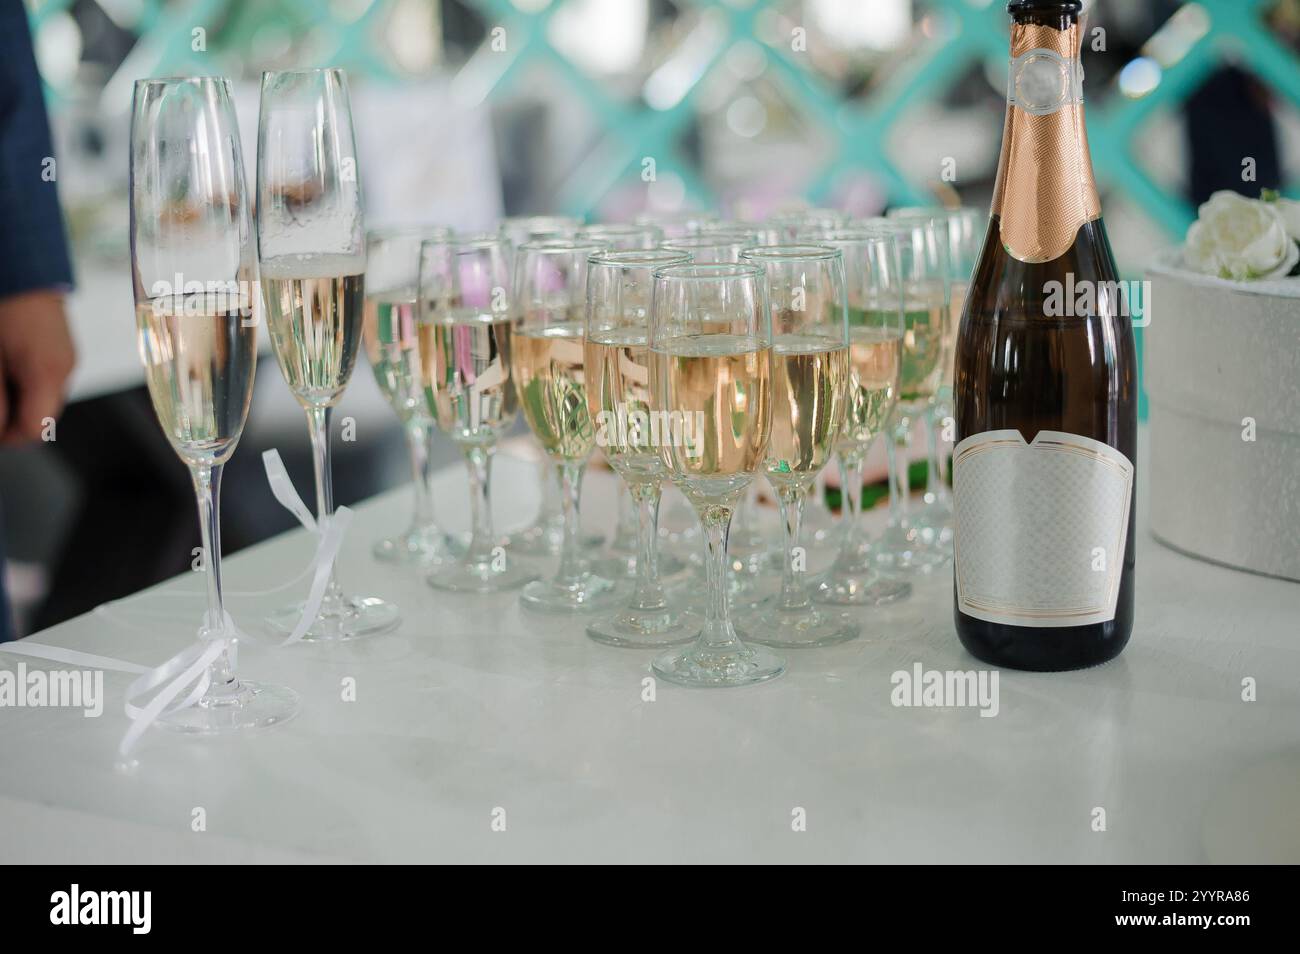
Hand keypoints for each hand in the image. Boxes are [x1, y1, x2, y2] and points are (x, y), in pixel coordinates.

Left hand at [0, 289, 75, 443]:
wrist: (23, 264)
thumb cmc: (5, 304)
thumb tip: (0, 426)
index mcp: (48, 373)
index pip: (35, 429)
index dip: (7, 436)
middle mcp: (64, 369)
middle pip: (41, 415)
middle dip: (11, 416)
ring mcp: (67, 357)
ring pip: (43, 398)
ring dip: (17, 398)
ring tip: (0, 376)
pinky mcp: (62, 348)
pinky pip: (45, 378)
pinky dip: (24, 380)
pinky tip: (7, 364)